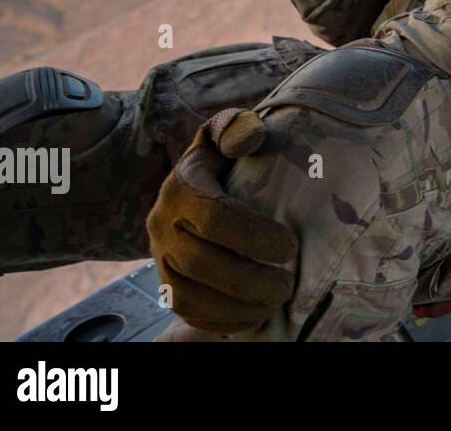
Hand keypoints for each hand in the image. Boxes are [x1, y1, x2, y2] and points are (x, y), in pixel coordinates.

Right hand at [147, 108, 297, 334]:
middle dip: (248, 280)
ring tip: (273, 304)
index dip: (253, 235)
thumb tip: (251, 136)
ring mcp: (160, 259)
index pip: (213, 216)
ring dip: (234, 307)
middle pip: (200, 263)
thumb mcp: (229, 133)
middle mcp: (163, 225)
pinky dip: (219, 322)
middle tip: (286, 285)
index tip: (290, 246)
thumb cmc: (225, 157)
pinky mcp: (165, 285)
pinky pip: (185, 313)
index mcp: (182, 186)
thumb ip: (238, 128)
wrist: (193, 183)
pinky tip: (252, 319)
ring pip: (188, 296)